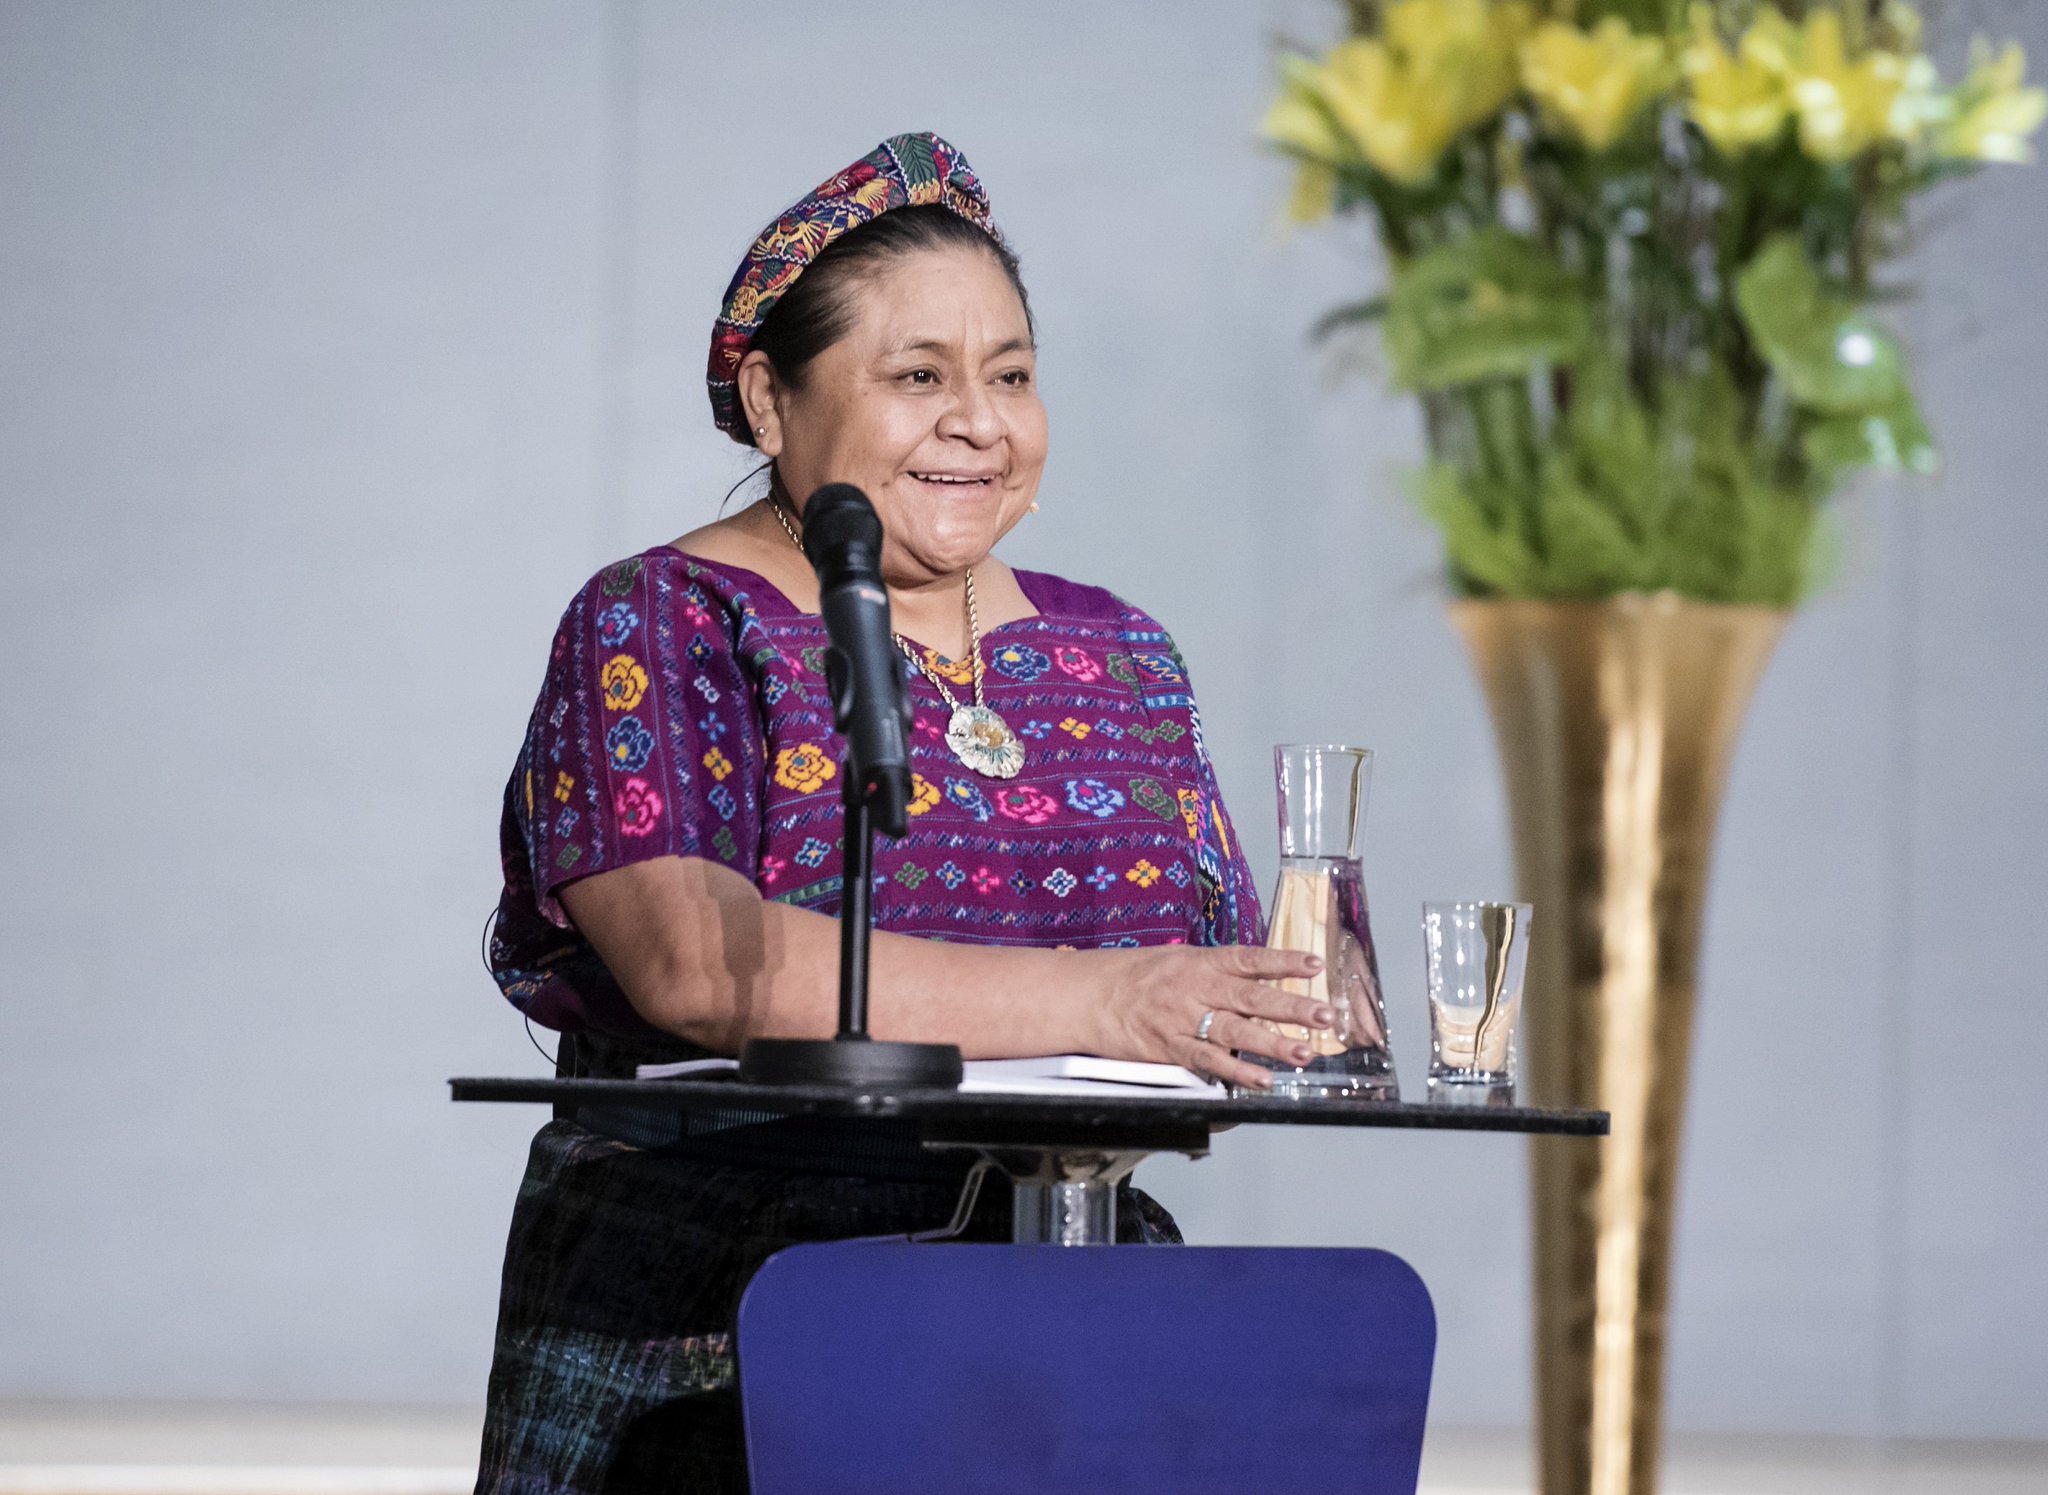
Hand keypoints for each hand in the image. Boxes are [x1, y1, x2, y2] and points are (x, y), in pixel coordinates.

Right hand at [1088, 945, 1336, 1091]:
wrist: (1089, 996)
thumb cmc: (1136, 977)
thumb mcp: (1179, 960)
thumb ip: (1218, 972)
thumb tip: (1260, 979)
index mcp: (1200, 962)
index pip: (1249, 958)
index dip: (1283, 961)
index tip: (1315, 965)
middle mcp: (1195, 988)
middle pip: (1251, 997)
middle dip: (1291, 1007)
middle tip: (1324, 1016)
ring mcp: (1183, 1019)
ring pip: (1235, 1030)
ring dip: (1272, 1043)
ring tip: (1304, 1052)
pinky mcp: (1170, 1047)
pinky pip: (1208, 1061)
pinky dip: (1236, 1071)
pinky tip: (1261, 1080)